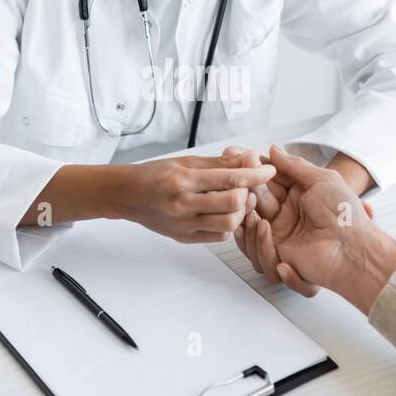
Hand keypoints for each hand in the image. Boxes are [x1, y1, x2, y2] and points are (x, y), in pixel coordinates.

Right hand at [113, 150, 276, 243]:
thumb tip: (251, 157)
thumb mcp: (187, 161)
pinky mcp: (184, 238)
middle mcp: (183, 205)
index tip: (269, 170)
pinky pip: (218, 236)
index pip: (230, 178)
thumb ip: (221, 162)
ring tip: (237, 199)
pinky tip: (224, 212)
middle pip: (233, 204)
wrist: (127, 195)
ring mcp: (183, 225)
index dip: (256, 174)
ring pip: (229, 225)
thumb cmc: (154, 175)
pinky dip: (228, 225)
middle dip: (248, 193)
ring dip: (240, 212)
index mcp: (183, 180)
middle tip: (248, 185)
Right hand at [226, 144, 374, 288]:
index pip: (267, 181)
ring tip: (254, 211)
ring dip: (248, 218)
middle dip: (246, 194)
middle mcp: (286, 215)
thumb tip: (273, 149)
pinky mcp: (279, 256)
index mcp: (297, 195)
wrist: (353, 248)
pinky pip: (257, 252)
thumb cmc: (344, 214)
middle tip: (242, 186)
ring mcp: (281, 236)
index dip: (253, 173)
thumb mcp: (321, 179)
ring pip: (250, 227)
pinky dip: (257, 240)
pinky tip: (263, 228)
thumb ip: (294, 164)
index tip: (240, 162)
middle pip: (254, 202)